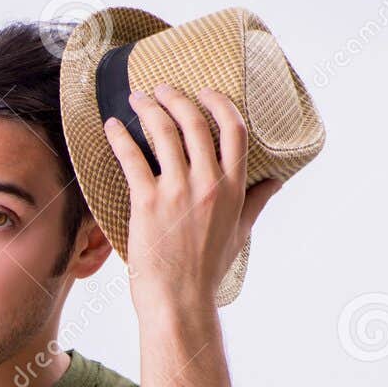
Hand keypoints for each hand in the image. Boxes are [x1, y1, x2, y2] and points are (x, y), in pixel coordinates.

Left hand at [103, 83, 282, 314]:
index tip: (205, 91)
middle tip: (162, 88)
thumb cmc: (207, 270)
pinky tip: (112, 127)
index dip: (219, 103)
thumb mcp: (240, 233)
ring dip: (149, 109)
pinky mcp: (147, 202)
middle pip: (195, 123)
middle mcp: (208, 183)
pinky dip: (120, 138)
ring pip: (164, 134)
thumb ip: (256, 202)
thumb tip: (275, 181)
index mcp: (233, 188)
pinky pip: (132, 158)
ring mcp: (177, 191)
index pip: (234, 130)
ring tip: (138, 99)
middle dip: (177, 98)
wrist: (179, 298)